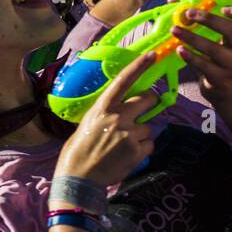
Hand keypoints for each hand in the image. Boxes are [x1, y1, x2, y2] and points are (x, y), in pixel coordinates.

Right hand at [56, 54, 156, 185]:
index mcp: (102, 107)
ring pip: (148, 126)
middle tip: (143, 110)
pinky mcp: (137, 150)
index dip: (139, 66)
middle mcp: (117, 116)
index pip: (123, 81)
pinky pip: (149, 144)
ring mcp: (129, 133)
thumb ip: (107, 113)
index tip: (152, 55)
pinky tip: (127, 155)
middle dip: (150, 103)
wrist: (79, 176)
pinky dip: (142, 150)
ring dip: (141, 135)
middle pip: (148, 100)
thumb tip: (123, 108)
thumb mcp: (88, 123)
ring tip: (123, 145)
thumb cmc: (79, 149)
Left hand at [170, 4, 231, 106]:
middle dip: (210, 20)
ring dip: (193, 38)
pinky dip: (191, 57)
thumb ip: (193, 16)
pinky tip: (179, 49)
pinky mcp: (221, 77)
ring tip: (175, 30)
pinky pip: (205, 66)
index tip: (225, 8)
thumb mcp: (210, 35)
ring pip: (215, 49)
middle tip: (189, 13)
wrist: (223, 85)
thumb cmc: (215, 54)